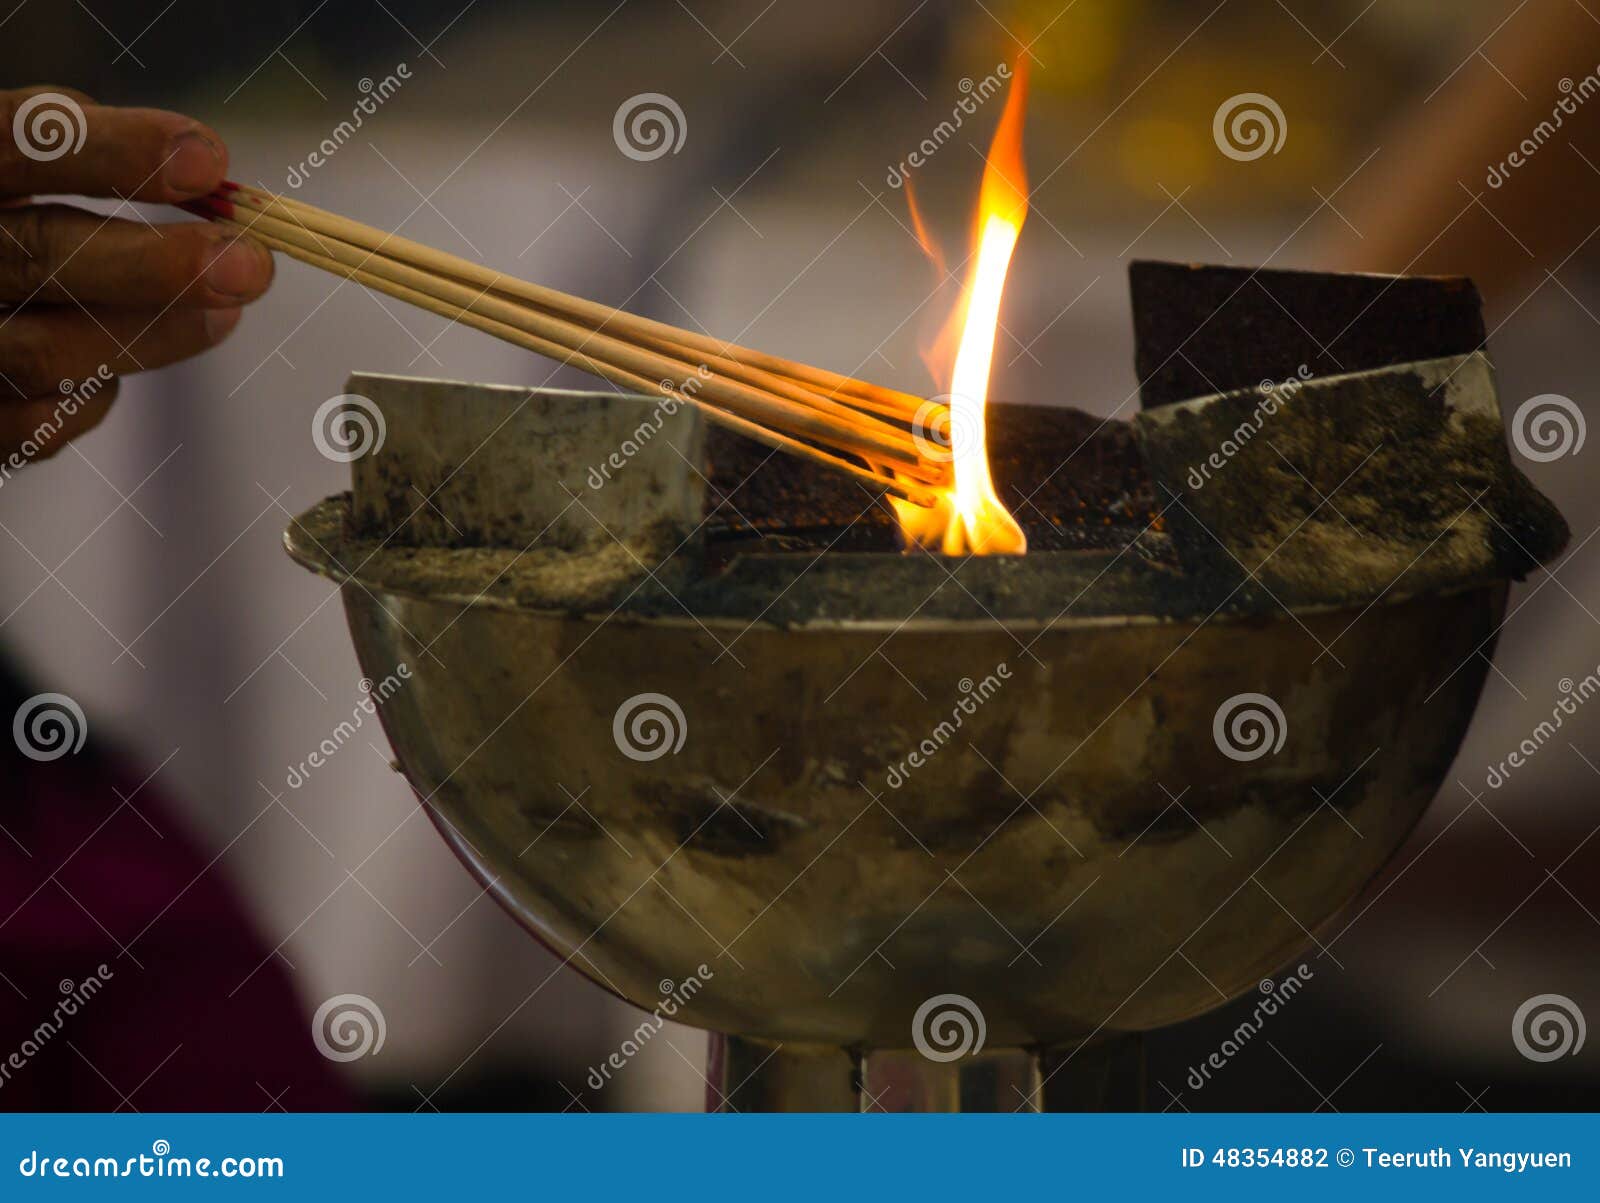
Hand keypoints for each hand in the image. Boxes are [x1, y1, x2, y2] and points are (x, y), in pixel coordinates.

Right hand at [0, 86, 272, 466]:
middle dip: (155, 264)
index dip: (109, 151)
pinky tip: (113, 373)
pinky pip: (40, 423)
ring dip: (156, 336)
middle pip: (34, 257)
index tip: (210, 161)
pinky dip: (93, 395)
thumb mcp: (7, 159)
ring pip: (47, 353)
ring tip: (225, 315)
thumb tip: (199, 168)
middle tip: (251, 266)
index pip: (8, 142)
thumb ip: (68, 142)